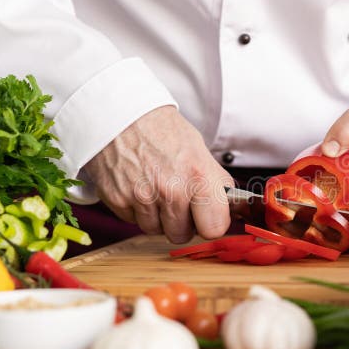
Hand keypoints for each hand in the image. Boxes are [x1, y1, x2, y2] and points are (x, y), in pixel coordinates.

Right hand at [84, 106, 232, 242]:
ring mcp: (142, 196)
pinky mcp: (118, 199)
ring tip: (155, 188)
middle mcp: (171, 188)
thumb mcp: (199, 151)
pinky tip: (138, 186)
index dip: (211, 223)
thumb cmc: (164, 131)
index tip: (207, 216)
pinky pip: (132, 221)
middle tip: (176, 200)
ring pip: (155, 230)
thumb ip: (214, 183)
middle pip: (181, 235)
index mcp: (199, 176)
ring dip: (156, 217)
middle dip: (180, 222)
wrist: (123, 114)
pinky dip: (136, 209)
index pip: (214, 228)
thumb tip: (231, 209)